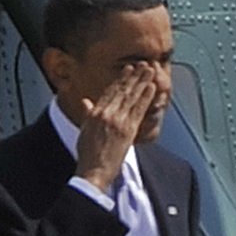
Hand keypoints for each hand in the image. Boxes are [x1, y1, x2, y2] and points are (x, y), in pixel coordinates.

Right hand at [70, 58, 167, 190]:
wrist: (93, 171)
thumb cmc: (87, 155)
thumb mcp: (83, 131)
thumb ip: (87, 114)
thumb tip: (85, 102)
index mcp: (94, 113)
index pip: (110, 91)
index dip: (120, 79)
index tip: (128, 69)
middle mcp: (105, 114)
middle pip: (122, 91)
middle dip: (134, 76)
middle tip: (143, 65)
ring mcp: (117, 121)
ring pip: (131, 97)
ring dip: (142, 82)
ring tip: (150, 71)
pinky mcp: (127, 130)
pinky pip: (139, 110)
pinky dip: (146, 97)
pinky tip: (152, 88)